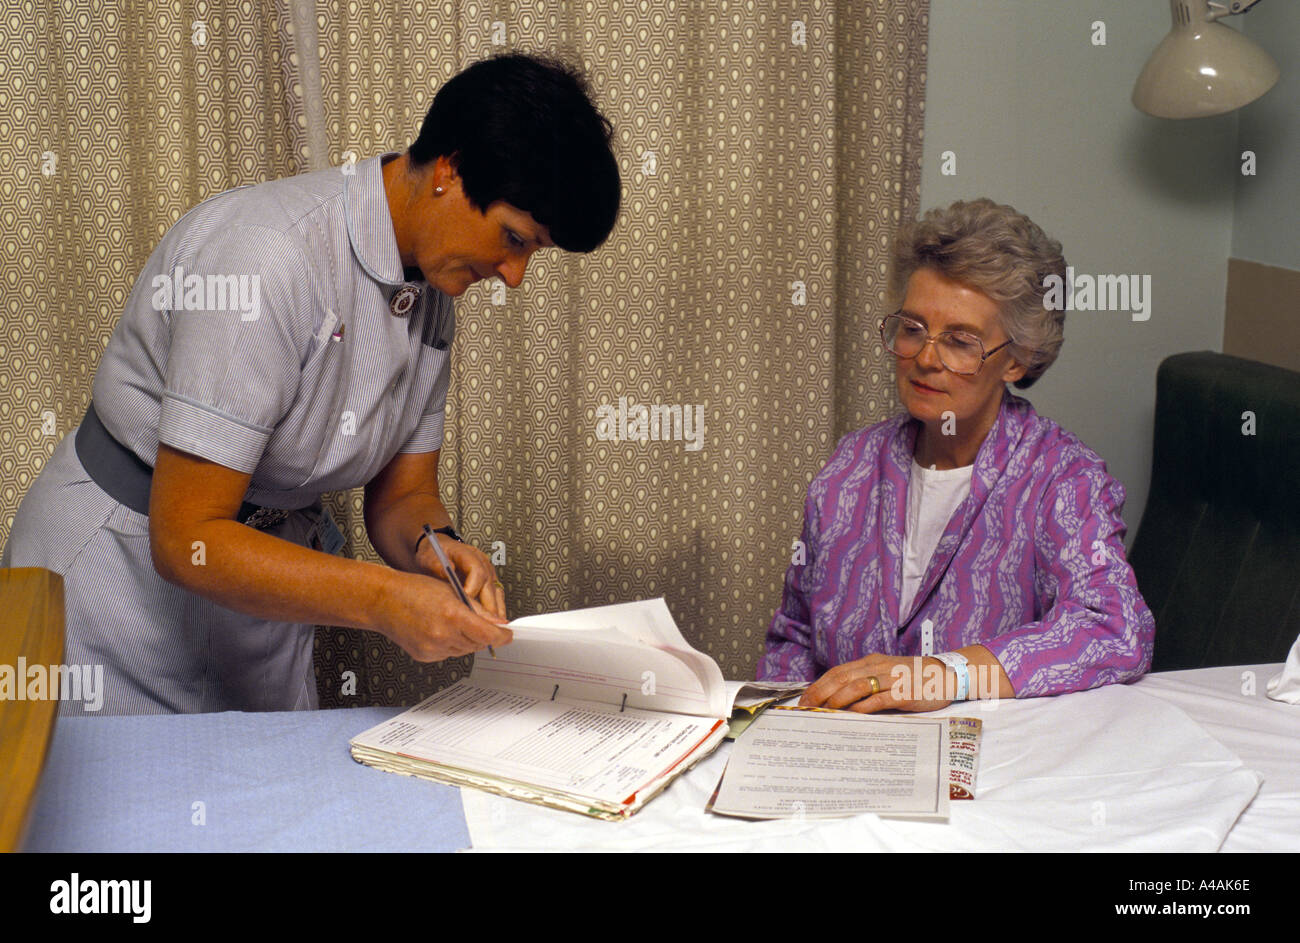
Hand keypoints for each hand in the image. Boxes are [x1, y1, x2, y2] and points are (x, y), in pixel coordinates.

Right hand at [375, 569, 512, 661]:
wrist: (383, 601)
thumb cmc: (414, 590)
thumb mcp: (452, 591)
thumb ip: (477, 609)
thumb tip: (498, 623)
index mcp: (453, 615)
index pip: (489, 634)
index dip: (502, 636)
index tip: (508, 634)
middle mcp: (443, 635)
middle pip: (478, 643)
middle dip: (484, 635)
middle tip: (482, 623)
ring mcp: (433, 649)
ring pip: (464, 650)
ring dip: (468, 639)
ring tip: (454, 621)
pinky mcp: (425, 656)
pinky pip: (449, 653)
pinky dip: (452, 644)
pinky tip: (441, 630)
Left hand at [416, 534, 506, 619]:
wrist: (437, 550)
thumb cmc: (434, 554)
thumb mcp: (430, 557)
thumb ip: (437, 565)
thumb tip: (445, 571)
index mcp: (469, 555)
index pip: (477, 572)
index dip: (473, 588)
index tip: (465, 602)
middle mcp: (482, 564)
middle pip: (490, 586)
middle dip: (487, 607)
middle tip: (482, 624)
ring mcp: (488, 573)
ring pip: (497, 594)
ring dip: (495, 612)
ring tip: (491, 629)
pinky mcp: (489, 583)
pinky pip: (496, 598)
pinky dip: (495, 612)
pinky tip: (491, 625)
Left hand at [799, 654, 952, 712]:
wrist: (947, 674)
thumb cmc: (914, 677)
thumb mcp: (887, 673)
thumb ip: (866, 682)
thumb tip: (837, 699)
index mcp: (871, 662)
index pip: (838, 671)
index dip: (819, 685)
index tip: (804, 700)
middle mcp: (879, 667)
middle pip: (842, 677)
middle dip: (821, 693)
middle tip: (806, 708)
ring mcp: (892, 679)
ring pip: (857, 686)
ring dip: (837, 700)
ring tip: (823, 712)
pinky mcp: (905, 693)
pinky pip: (879, 699)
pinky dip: (862, 707)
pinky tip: (851, 716)